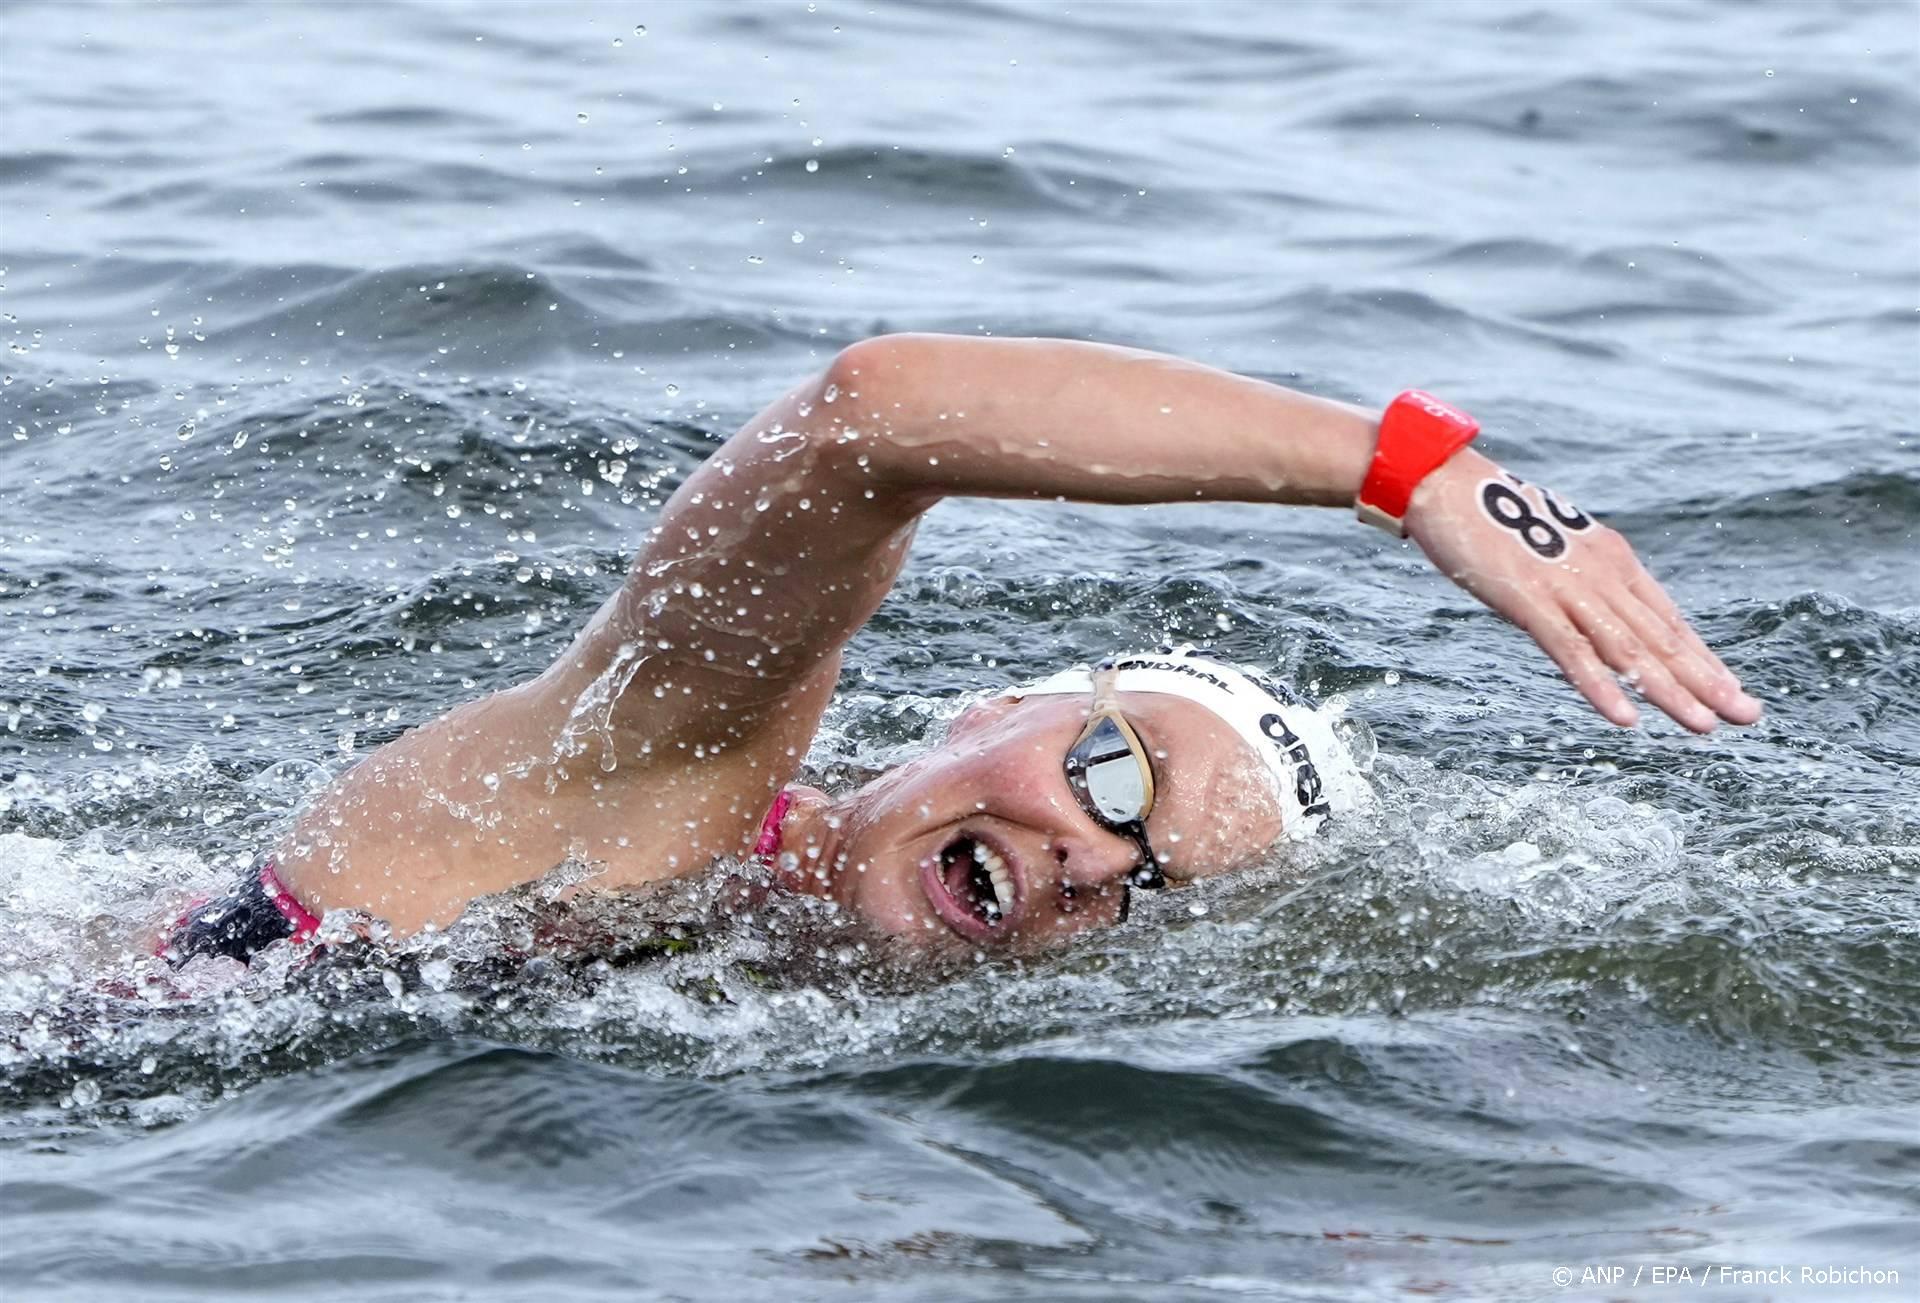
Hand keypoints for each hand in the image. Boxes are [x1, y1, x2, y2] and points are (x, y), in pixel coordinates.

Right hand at [1403, 448, 1761, 732]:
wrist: (1445, 483)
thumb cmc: (1491, 518)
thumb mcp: (1551, 551)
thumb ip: (1578, 582)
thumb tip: (1593, 616)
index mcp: (1612, 559)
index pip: (1667, 620)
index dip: (1703, 659)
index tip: (1732, 691)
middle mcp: (1602, 573)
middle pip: (1661, 637)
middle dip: (1707, 680)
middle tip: (1748, 715)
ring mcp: (1567, 587)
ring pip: (1628, 649)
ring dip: (1669, 690)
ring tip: (1704, 725)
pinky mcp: (1529, 600)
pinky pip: (1571, 651)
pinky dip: (1601, 686)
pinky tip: (1625, 718)